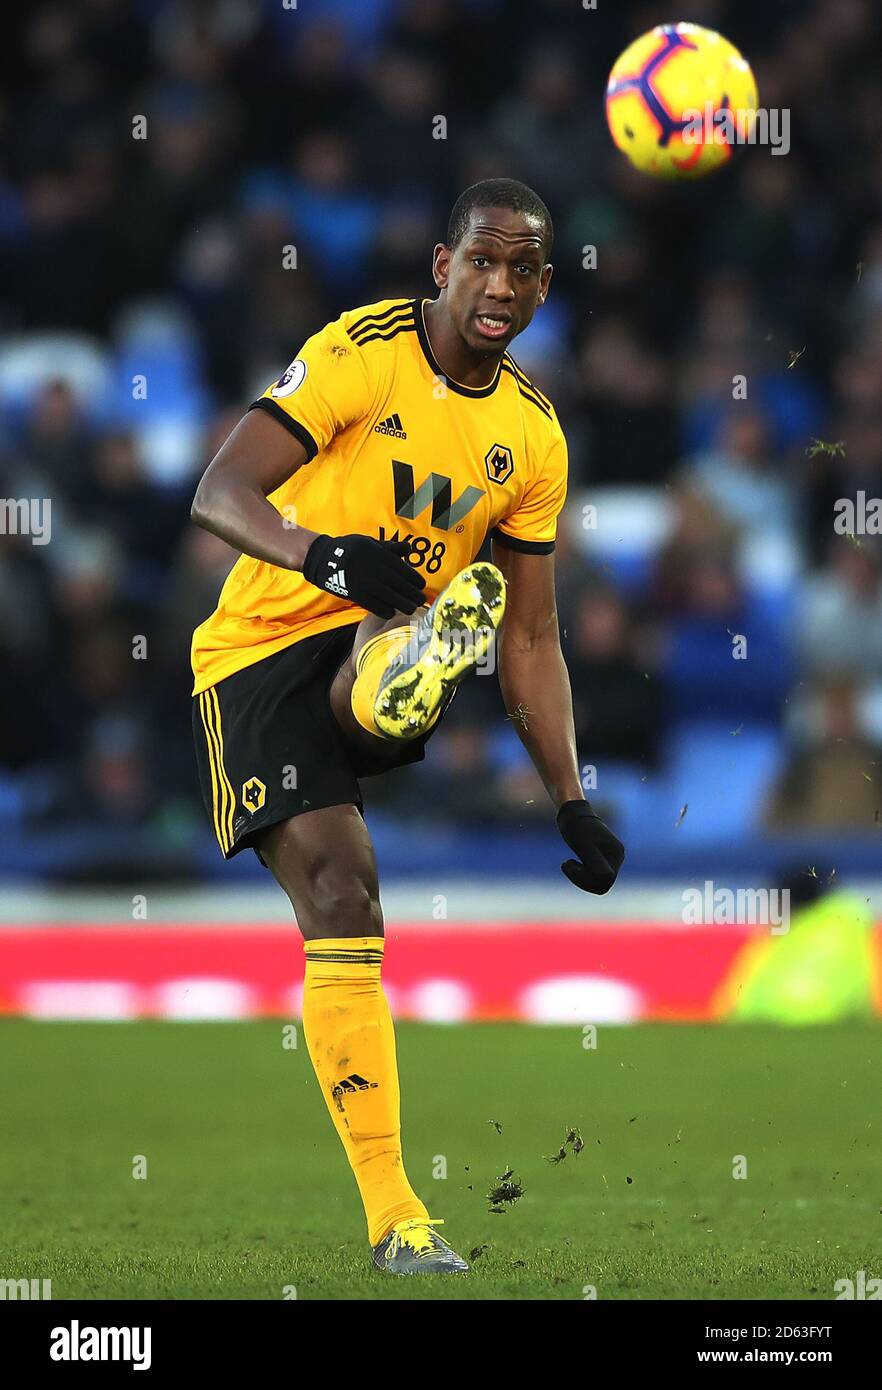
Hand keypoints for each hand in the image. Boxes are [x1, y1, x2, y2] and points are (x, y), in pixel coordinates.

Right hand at [302, 533, 425, 617]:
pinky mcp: (356, 594)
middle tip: (421, 600)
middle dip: (412, 594)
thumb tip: (409, 549)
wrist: (324, 559)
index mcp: (378, 555)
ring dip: (402, 605)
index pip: (402, 569)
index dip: (414, 579)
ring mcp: (365, 583)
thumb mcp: (370, 542)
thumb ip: (390, 547)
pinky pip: (374, 605)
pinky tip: (392, 612)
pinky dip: (385, 610)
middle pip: (399, 585)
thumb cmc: (351, 549)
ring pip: (389, 597)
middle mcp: (373, 569)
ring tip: (410, 609)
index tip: (421, 585)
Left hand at [557, 800, 623, 893]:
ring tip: (566, 864)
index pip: (606, 879)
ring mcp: (609, 858)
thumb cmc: (576, 826)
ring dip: (580, 878)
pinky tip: (570, 863)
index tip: (568, 862)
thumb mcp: (584, 845)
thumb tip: (607, 879)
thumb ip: (596, 863)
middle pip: (603, 883)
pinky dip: (580, 874)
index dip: (585, 878)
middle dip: (582, 879)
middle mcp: (616, 857)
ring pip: (598, 882)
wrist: (571, 811)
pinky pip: (593, 876)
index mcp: (616, 853)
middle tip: (565, 864)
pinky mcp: (601, 859)